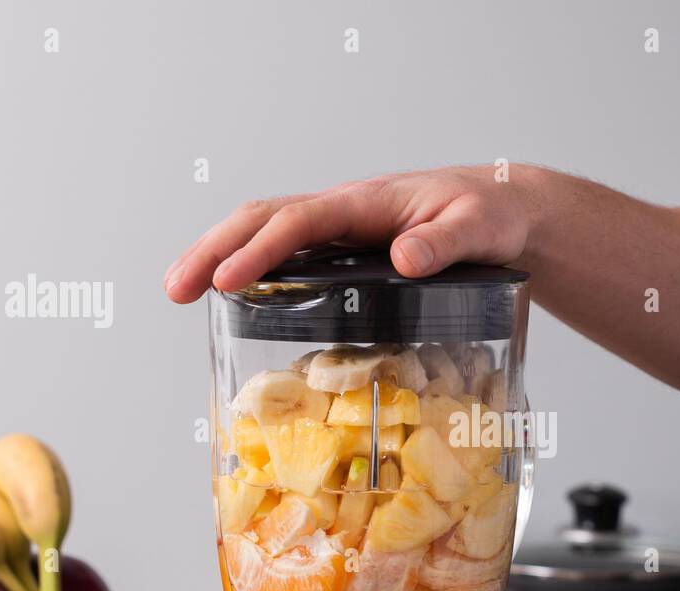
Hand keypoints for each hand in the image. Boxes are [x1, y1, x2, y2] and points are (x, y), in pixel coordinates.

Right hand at [163, 165, 546, 302]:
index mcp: (366, 204)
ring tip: (182, 290)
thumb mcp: (479, 227)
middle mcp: (343, 212)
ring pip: (265, 233)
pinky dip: (251, 268)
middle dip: (214, 249)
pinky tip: (232, 298)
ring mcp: (339, 231)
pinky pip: (286, 254)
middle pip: (262, 220)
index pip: (300, 221)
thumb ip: (444, 241)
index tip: (228, 280)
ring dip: (220, 256)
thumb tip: (404, 258)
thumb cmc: (491, 215)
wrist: (503, 211)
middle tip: (176, 288)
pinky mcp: (343, 251)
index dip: (262, 250)